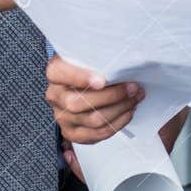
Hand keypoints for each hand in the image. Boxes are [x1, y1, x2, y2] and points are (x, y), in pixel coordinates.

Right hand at [46, 54, 144, 169]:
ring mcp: (61, 117)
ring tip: (135, 98)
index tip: (102, 80)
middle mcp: (54, 95)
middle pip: (78, 103)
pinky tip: (128, 112)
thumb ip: (101, 56)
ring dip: (120, 109)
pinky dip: (117, 124)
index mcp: (55, 72)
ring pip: (92, 120)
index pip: (59, 74)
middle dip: (112, 96)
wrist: (86, 83)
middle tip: (134, 87)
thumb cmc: (93, 66)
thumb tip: (127, 57)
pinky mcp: (72, 133)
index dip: (80, 78)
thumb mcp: (91, 55)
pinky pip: (96, 135)